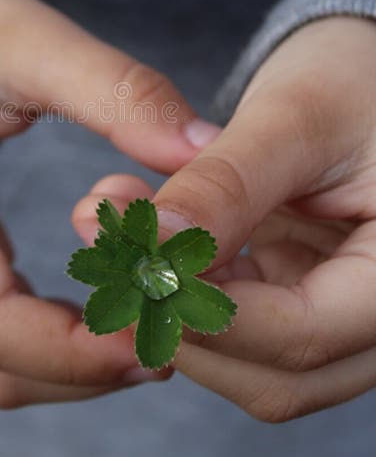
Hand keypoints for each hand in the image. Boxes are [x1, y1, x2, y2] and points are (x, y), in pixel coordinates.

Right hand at [0, 0, 217, 406]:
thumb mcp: (25, 33)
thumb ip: (117, 91)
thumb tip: (206, 150)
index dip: (79, 351)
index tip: (163, 332)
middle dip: (87, 369)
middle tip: (175, 330)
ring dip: (71, 363)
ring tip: (153, 319)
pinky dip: (48, 338)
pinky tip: (106, 301)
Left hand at [73, 16, 375, 420]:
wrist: (364, 78)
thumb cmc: (354, 80)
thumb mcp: (295, 119)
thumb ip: (227, 186)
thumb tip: (149, 252)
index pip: (303, 335)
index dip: (206, 313)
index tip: (130, 267)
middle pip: (278, 378)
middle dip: (181, 324)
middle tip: (107, 254)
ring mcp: (346, 319)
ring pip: (252, 368)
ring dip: (174, 313)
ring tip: (116, 233)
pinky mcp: (307, 303)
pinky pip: (242, 330)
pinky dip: (187, 295)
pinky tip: (147, 240)